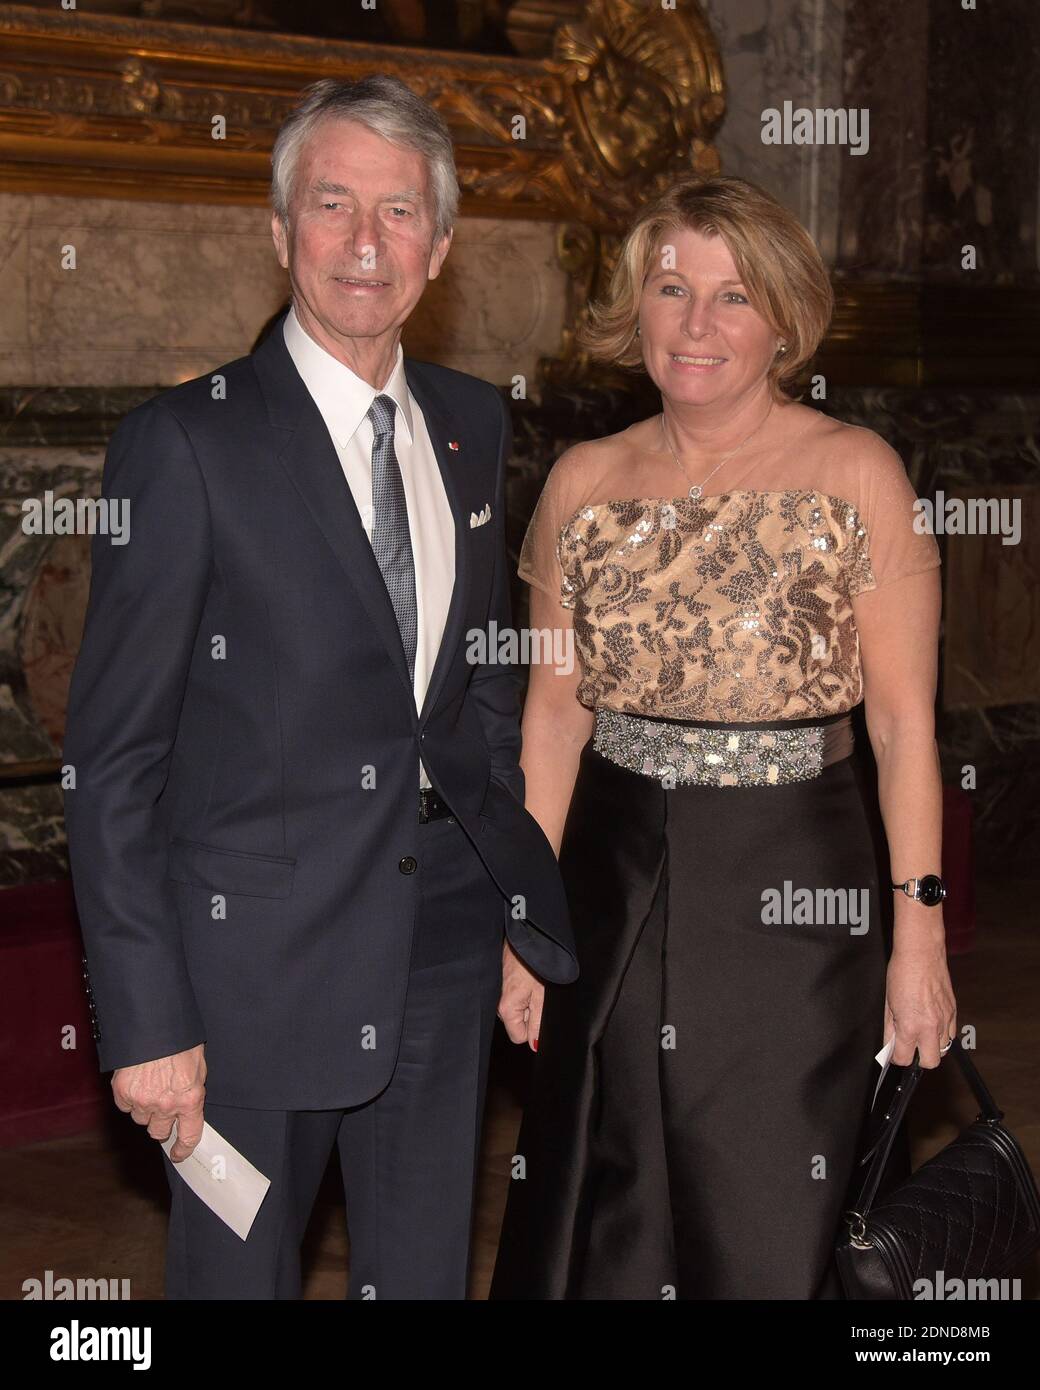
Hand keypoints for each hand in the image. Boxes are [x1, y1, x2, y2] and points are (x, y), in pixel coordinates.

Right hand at [111, 1043, 206, 1159]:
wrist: (155, 1023)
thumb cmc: (180, 1040)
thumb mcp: (198, 1066)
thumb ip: (192, 1091)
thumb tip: (189, 1107)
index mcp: (190, 1098)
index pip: (189, 1136)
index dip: (183, 1149)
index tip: (179, 1153)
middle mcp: (166, 1104)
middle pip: (159, 1132)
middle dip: (161, 1124)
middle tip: (162, 1107)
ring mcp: (143, 1100)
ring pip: (141, 1119)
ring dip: (145, 1108)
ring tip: (150, 1084)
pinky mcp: (123, 1092)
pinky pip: (125, 1106)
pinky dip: (130, 1097)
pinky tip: (137, 1080)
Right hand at [498, 941, 543, 1050]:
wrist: (525, 934)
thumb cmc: (534, 962)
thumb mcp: (542, 997)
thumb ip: (537, 1023)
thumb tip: (534, 1045)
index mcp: (505, 1009)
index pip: (519, 1036)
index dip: (533, 1028)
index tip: (539, 1010)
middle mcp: (496, 1003)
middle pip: (517, 1022)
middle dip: (529, 1013)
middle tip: (537, 993)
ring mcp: (496, 993)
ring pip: (515, 1009)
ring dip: (526, 1000)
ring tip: (533, 983)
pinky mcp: (498, 982)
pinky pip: (512, 997)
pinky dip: (521, 990)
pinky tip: (526, 978)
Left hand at [883, 942, 956, 1068]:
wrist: (921, 953)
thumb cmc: (901, 973)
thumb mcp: (888, 1003)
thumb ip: (890, 1029)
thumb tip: (890, 1045)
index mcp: (910, 1025)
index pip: (905, 1059)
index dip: (897, 1058)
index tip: (894, 1053)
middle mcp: (930, 1026)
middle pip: (930, 1062)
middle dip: (918, 1059)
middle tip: (909, 1047)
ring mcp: (945, 1020)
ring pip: (943, 1049)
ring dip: (931, 1046)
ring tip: (920, 1032)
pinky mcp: (954, 1011)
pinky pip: (951, 1034)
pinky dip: (942, 1034)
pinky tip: (931, 1022)